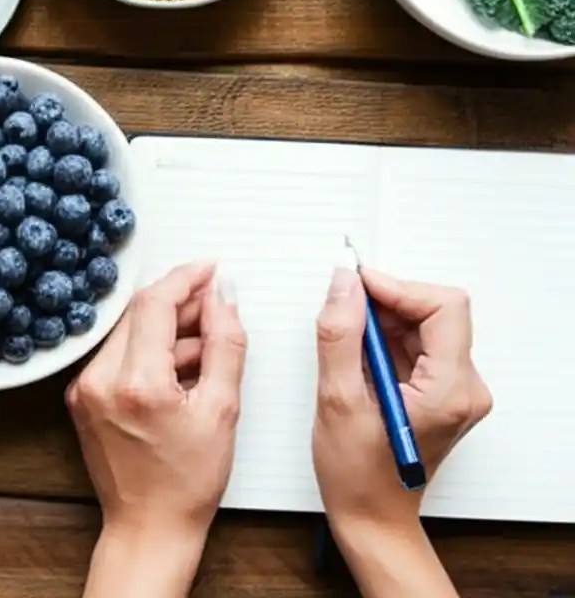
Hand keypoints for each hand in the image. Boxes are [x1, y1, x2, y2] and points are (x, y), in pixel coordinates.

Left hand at [68, 261, 245, 596]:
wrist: (149, 527)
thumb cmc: (186, 484)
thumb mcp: (223, 410)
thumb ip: (226, 344)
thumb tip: (224, 299)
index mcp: (134, 384)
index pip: (154, 304)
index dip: (186, 278)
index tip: (210, 270)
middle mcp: (98, 381)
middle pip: (138, 314)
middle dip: (180, 303)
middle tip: (216, 307)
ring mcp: (84, 390)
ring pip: (128, 333)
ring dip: (167, 330)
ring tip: (207, 351)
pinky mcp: (81, 398)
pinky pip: (118, 356)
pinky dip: (149, 352)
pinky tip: (181, 369)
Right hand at [313, 267, 491, 596]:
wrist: (372, 518)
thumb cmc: (357, 476)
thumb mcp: (337, 400)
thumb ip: (340, 336)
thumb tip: (343, 285)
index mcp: (450, 391)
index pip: (443, 307)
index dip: (397, 287)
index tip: (356, 283)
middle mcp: (465, 389)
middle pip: (434, 314)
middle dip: (385, 305)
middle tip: (342, 313)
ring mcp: (456, 392)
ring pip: (423, 328)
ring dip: (381, 325)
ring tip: (345, 350)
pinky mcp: (442, 394)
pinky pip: (417, 348)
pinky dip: (384, 344)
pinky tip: (357, 365)